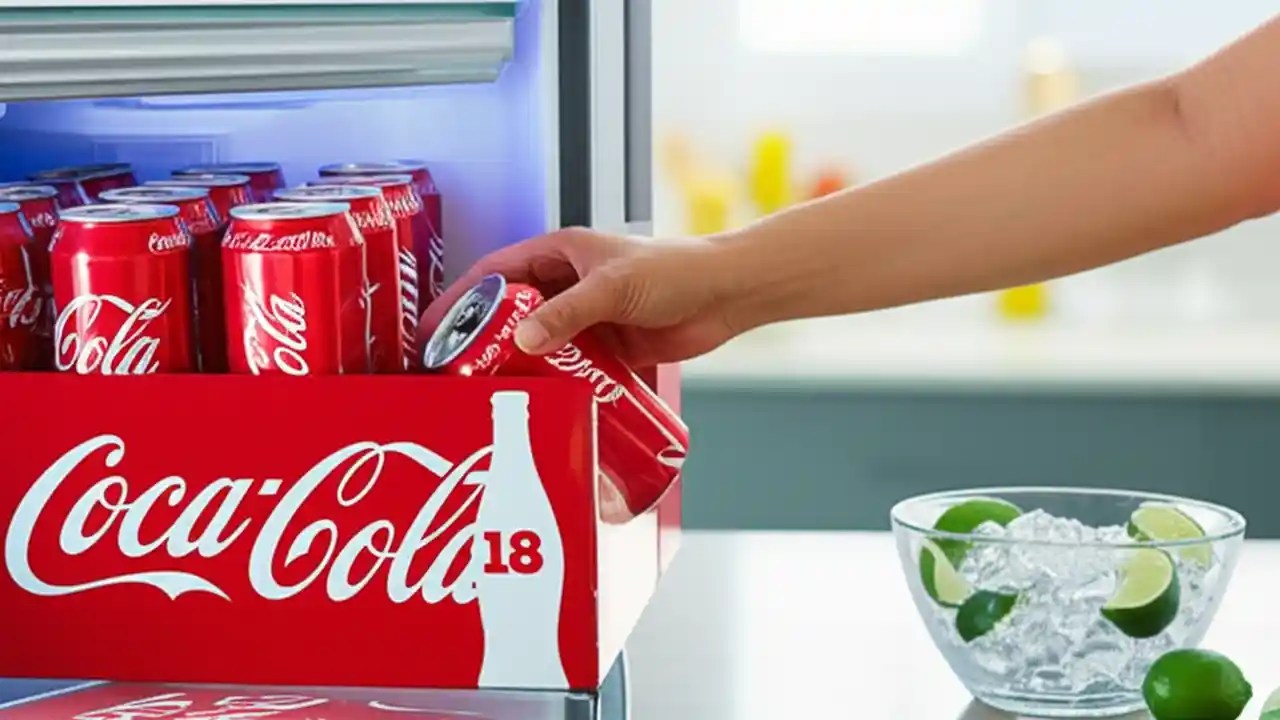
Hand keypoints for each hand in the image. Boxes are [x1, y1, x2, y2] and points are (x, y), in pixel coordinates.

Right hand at [421, 228, 742, 366]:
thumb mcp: (612, 288)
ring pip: (540, 346)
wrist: (725, 295)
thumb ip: (566, 314)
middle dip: (485, 341)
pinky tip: (540, 407)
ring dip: (521, 368)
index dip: (462, 298)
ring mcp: (586, 319)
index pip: (496, 272)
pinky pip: (571, 369)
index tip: (433, 327)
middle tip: (455, 374)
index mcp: (560, 253)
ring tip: (490, 398)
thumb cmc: (674, 271)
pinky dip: (557, 385)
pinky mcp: (607, 350)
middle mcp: (567, 285)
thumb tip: (520, 341)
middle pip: (512, 314)